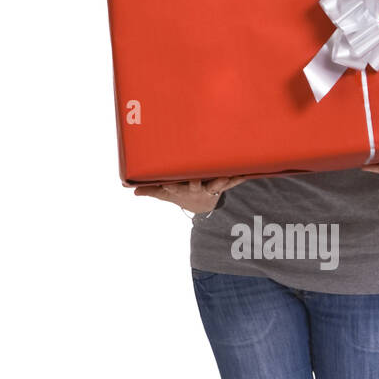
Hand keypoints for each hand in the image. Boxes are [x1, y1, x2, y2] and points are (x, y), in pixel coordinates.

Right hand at [133, 174, 249, 213]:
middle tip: (194, 177)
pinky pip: (232, 182)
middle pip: (194, 185)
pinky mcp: (221, 186)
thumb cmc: (181, 193)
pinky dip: (239, 177)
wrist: (201, 206)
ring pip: (214, 183)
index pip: (173, 188)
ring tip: (225, 174)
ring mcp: (209, 188)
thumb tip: (131, 189)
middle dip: (194, 181)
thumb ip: (150, 190)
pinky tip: (246, 172)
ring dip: (220, 179)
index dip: (169, 186)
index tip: (165, 183)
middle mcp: (195, 190)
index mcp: (180, 190)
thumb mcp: (165, 193)